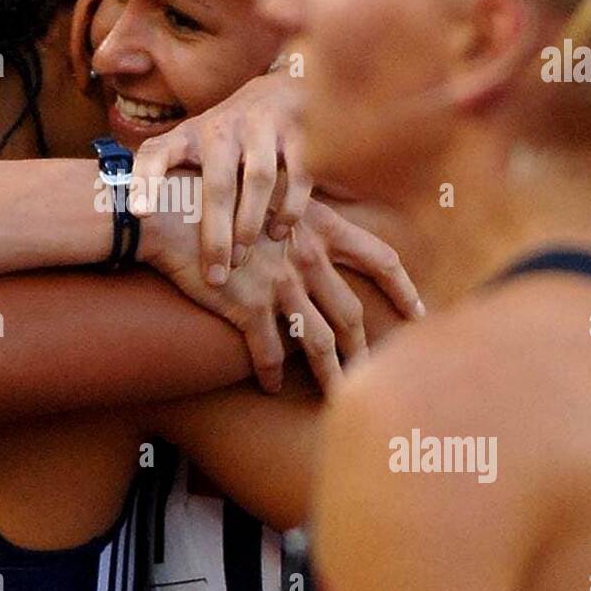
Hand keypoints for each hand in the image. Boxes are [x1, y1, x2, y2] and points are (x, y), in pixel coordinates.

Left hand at [130, 71, 307, 284]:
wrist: (276, 92)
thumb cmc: (220, 136)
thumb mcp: (187, 145)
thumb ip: (160, 173)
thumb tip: (131, 217)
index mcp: (187, 135)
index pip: (156, 155)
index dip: (144, 182)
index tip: (138, 215)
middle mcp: (222, 129)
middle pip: (218, 185)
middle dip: (215, 234)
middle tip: (214, 274)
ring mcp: (261, 129)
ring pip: (259, 179)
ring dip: (251, 222)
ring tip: (242, 258)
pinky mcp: (296, 137)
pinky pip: (296, 177)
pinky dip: (289, 209)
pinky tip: (278, 234)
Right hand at [141, 191, 413, 392]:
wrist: (170, 208)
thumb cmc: (211, 195)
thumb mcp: (265, 193)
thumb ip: (291, 214)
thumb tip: (300, 231)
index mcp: (317, 226)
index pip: (380, 257)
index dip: (403, 287)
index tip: (420, 310)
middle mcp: (306, 258)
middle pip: (351, 312)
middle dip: (367, 346)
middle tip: (382, 370)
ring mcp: (279, 285)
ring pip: (319, 341)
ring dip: (331, 373)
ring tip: (339, 397)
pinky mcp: (247, 306)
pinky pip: (268, 352)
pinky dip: (271, 374)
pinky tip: (271, 388)